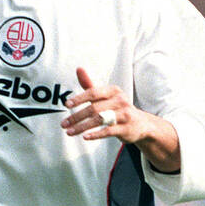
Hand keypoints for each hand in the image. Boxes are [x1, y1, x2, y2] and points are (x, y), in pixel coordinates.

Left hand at [61, 67, 180, 171]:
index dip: (79, 99)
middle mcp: (120, 100)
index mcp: (113, 91)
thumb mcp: (105, 96)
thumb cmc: (117, 108)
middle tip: (63, 124)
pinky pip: (108, 131)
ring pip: (100, 120)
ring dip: (82, 127)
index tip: (66, 105)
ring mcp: (124, 115)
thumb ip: (90, 85)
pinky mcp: (126, 128)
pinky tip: (85, 137)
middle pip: (94, 108)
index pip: (93, 92)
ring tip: (69, 132)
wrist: (141, 124)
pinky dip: (96, 134)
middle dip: (77, 117)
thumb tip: (78, 68)